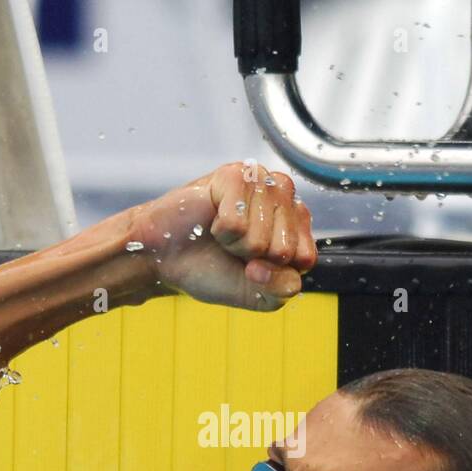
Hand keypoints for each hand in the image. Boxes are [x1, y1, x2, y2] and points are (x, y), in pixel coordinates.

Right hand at [128, 161, 316, 310]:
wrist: (166, 258)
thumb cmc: (212, 270)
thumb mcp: (256, 295)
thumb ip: (281, 290)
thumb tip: (280, 267)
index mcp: (295, 226)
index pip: (304, 258)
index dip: (274, 272)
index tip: (253, 266)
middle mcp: (284, 200)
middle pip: (283, 249)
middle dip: (253, 259)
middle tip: (233, 248)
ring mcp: (261, 183)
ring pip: (261, 237)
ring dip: (235, 244)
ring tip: (222, 234)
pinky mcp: (236, 174)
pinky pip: (237, 220)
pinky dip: (221, 230)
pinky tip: (213, 220)